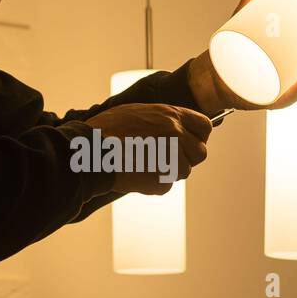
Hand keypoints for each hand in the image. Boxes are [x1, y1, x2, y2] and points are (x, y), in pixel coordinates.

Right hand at [82, 103, 211, 194]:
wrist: (91, 151)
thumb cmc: (107, 130)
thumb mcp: (138, 112)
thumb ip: (161, 118)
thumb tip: (175, 126)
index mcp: (172, 115)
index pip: (205, 126)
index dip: (198, 137)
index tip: (189, 142)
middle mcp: (176, 134)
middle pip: (200, 153)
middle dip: (187, 158)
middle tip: (166, 159)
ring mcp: (171, 158)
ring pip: (184, 172)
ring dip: (169, 172)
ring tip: (144, 165)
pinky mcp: (162, 180)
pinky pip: (166, 185)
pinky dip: (153, 184)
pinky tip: (136, 175)